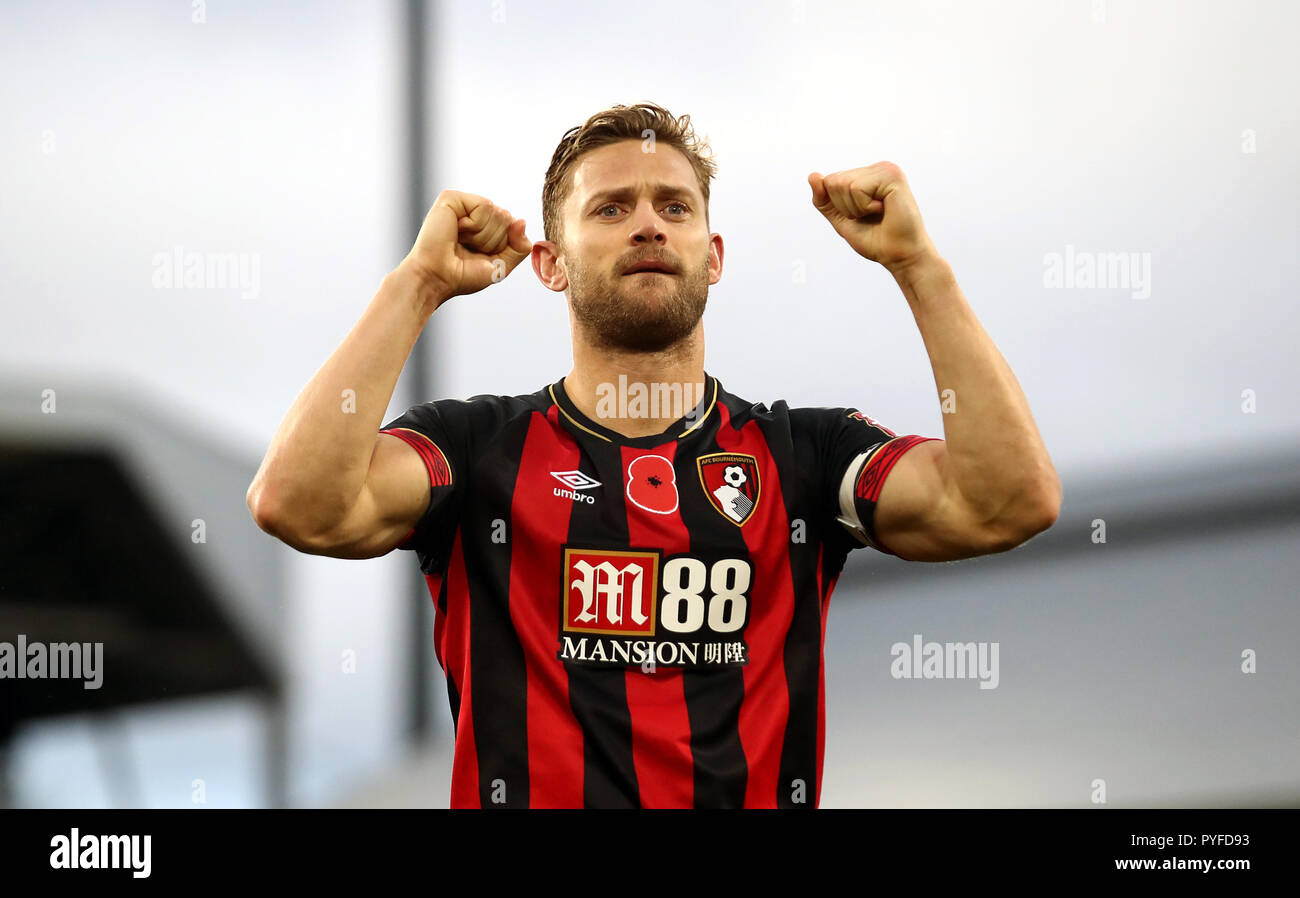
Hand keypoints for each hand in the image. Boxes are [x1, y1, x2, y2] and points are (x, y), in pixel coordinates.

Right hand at [399, 189, 531, 301]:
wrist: (437, 278)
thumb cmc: (463, 275)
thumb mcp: (501, 266)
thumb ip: (519, 247)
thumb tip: (521, 221)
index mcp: (485, 226)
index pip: (513, 226)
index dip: (502, 246)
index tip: (479, 255)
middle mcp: (474, 213)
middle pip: (507, 218)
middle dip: (492, 241)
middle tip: (468, 249)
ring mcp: (463, 204)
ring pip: (497, 212)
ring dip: (482, 235)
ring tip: (460, 241)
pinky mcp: (452, 198)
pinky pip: (484, 206)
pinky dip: (474, 225)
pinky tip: (457, 231)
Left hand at [809, 162, 937, 275]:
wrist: (899, 256)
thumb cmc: (875, 239)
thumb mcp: (841, 219)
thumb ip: (824, 200)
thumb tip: (812, 175)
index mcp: (866, 175)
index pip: (828, 181)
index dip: (838, 206)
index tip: (862, 216)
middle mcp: (876, 168)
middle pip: (832, 181)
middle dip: (845, 207)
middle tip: (870, 216)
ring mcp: (885, 169)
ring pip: (842, 184)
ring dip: (855, 208)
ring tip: (877, 213)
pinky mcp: (892, 176)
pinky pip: (856, 189)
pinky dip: (864, 207)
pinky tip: (884, 210)